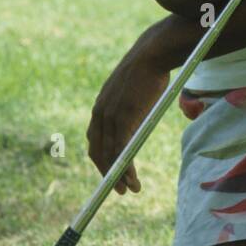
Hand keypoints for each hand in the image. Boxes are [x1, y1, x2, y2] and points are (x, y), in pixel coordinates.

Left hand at [86, 42, 170, 194]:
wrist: (150, 55)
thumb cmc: (146, 70)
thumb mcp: (130, 91)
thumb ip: (127, 107)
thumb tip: (136, 116)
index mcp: (100, 107)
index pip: (94, 141)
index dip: (101, 160)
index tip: (109, 173)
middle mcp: (100, 114)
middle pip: (98, 152)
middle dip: (107, 174)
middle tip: (117, 190)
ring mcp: (111, 117)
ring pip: (110, 155)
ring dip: (118, 176)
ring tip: (129, 190)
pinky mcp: (124, 118)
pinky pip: (121, 150)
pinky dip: (125, 168)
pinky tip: (132, 180)